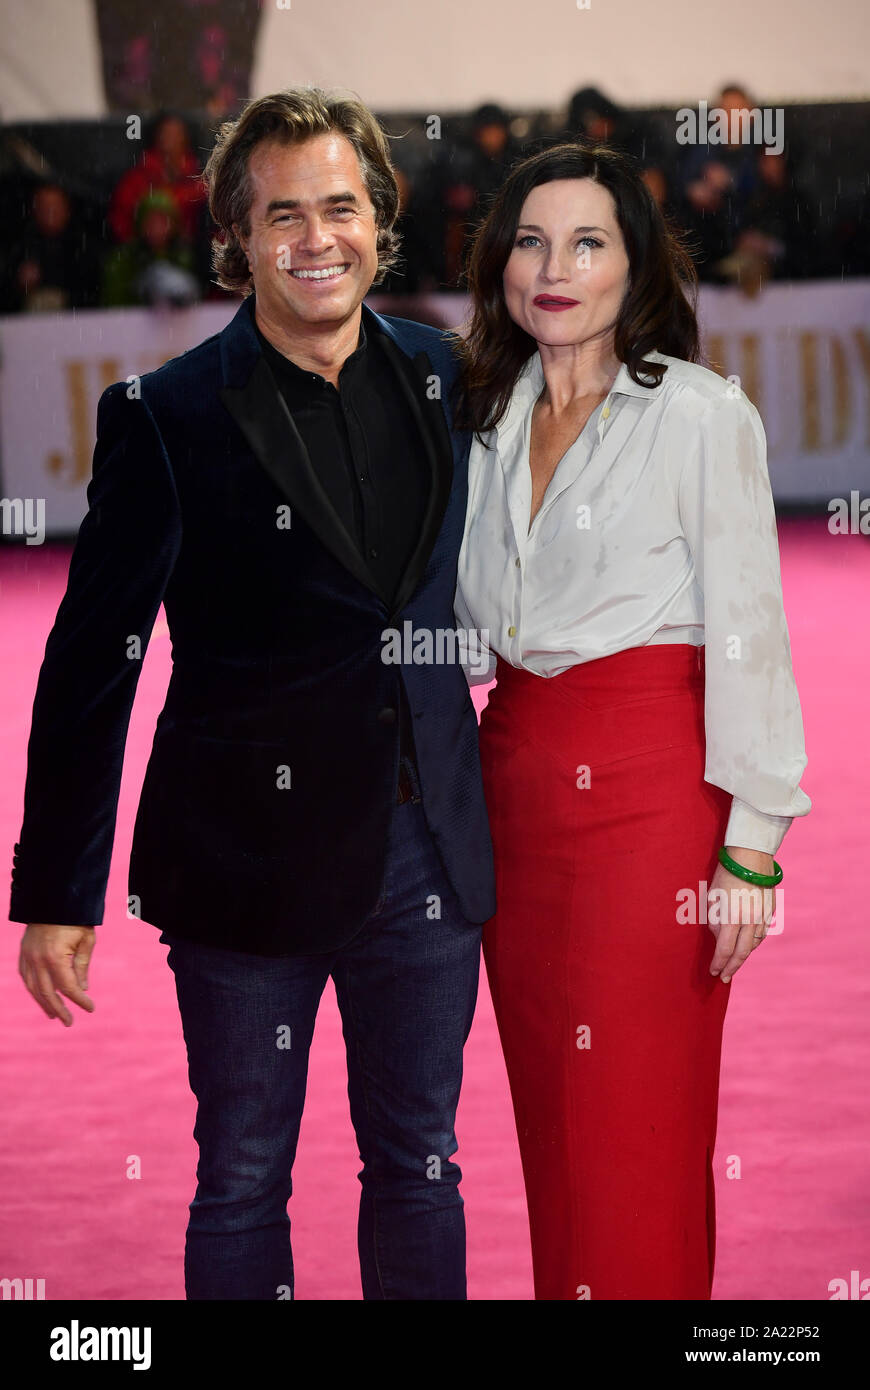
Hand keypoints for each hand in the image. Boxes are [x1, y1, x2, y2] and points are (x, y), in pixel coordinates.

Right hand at [19, 924, 95, 1025]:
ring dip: (43, 1003)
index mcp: (55, 957)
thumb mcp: (86, 940)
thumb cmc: (75, 919)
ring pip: (33, 987)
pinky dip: (33, 988)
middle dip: (59, 1009)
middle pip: (47, 993)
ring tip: (54, 1014)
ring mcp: (28, 956)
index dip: (79, 1000)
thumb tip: (82, 988)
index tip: (90, 1008)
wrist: (53, 899)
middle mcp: (38, 960)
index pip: (67, 987)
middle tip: (69, 1022)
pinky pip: (25, 976)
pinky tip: (40, 996)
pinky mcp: (23, 952)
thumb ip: (82, 966)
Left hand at [708, 847, 776, 983]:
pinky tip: (747, 945)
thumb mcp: (712, 896)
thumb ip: (714, 919)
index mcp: (732, 917)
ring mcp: (763, 916)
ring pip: (754, 944)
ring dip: (743, 955)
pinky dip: (753, 941)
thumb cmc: (726, 873)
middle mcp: (749, 920)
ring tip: (734, 963)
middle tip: (724, 977)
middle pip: (741, 953)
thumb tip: (718, 936)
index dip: (718, 963)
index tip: (713, 972)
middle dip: (732, 967)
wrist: (751, 854)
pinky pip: (762, 932)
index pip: (724, 949)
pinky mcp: (770, 910)